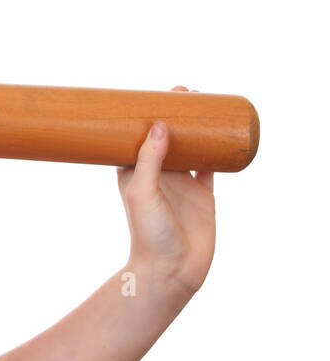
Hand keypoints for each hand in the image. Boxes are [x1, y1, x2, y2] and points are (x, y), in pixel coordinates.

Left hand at [117, 85, 216, 299]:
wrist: (171, 269)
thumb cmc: (147, 232)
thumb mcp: (142, 191)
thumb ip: (149, 160)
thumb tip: (160, 126)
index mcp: (135, 172)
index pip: (137, 138)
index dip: (144, 117)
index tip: (152, 95)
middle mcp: (158, 175)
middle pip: (166, 137)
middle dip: (173, 115)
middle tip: (183, 91)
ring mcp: (182, 184)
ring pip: (190, 147)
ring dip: (196, 128)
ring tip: (203, 104)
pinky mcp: (204, 194)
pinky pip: (212, 166)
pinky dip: (217, 151)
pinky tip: (225, 133)